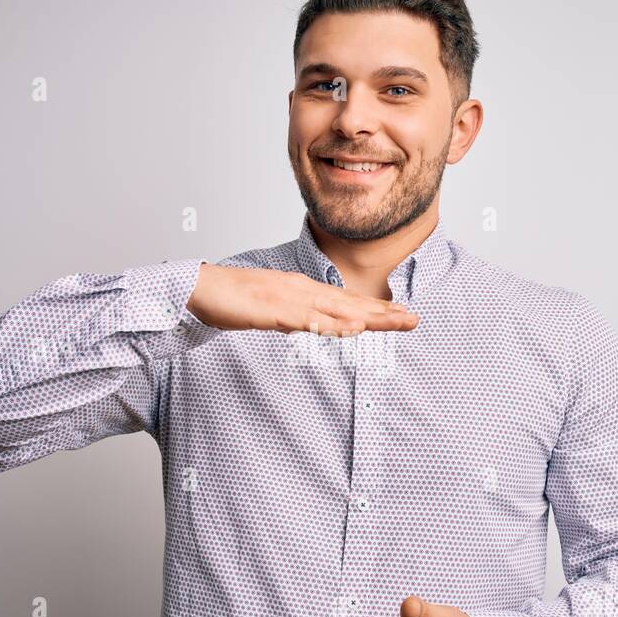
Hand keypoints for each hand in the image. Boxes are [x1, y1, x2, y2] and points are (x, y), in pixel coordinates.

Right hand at [187, 264, 418, 335]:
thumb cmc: (233, 299)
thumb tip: (312, 325)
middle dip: (385, 312)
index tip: (401, 314)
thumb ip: (294, 317)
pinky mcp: (277, 310)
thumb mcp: (272, 310)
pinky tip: (355, 328)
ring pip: (340, 310)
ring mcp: (292, 299)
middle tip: (415, 319)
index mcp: (303, 289)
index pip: (346, 300)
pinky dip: (335, 325)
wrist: (202, 288)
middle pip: (351, 303)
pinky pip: (311, 320)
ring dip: (372, 316)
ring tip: (400, 321)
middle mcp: (304, 290)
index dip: (375, 308)